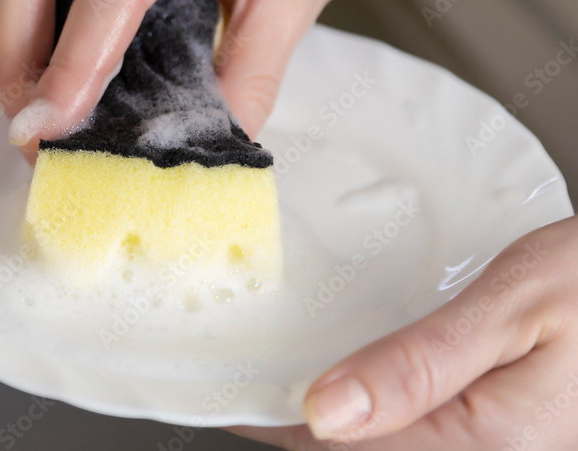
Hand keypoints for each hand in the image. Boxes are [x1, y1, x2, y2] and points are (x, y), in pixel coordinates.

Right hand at [0, 0, 424, 158]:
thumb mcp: (293, 1)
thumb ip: (242, 80)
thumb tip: (189, 147)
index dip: (71, 67)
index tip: (49, 131)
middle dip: (15, 55)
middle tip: (35, 125)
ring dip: (11, 35)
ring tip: (40, 98)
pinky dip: (25, 10)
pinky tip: (49, 54)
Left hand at [229, 214, 577, 449]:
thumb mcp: (513, 307)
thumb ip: (417, 366)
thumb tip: (326, 412)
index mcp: (483, 444)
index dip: (277, 430)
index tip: (233, 403)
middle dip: (304, 436)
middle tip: (251, 396)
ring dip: (338, 434)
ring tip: (288, 396)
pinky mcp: (505, 442)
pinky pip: (424, 444)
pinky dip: (383, 424)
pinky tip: (361, 396)